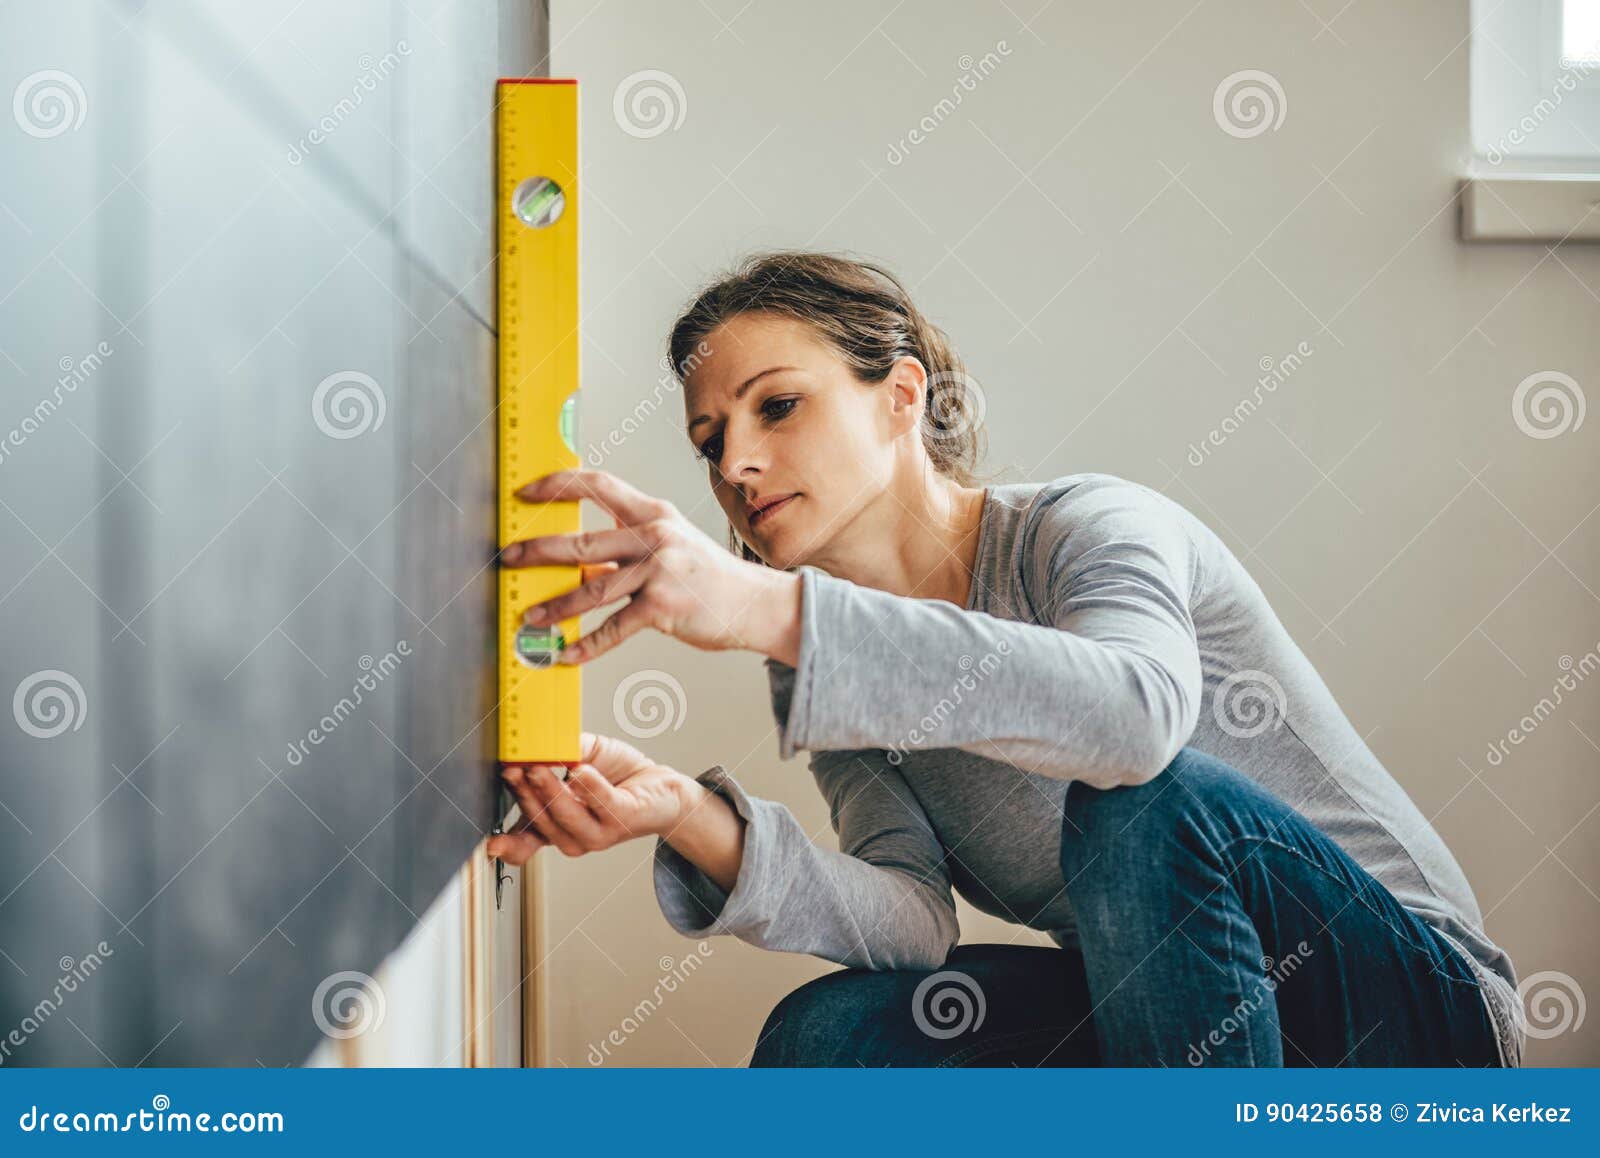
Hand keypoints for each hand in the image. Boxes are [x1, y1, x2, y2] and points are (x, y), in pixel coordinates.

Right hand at [487, 732, 689, 862]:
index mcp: (554, 824)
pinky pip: (603, 806)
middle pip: (541, 820)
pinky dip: (590, 787)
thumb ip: (554, 753)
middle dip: (525, 793)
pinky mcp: (623, 820)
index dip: (507, 846)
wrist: (658, 785)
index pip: (525, 842)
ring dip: (551, 790)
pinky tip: (581, 771)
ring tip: (540, 766)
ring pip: (567, 817)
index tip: (490, 845)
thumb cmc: (614, 774)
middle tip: (514, 768)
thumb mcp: (576, 759)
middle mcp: (573, 835)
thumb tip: (532, 742)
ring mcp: (598, 833)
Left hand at [501, 468, 799, 665]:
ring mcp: (659, 571)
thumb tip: (579, 563)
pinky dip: (586, 645)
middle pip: (582, 540)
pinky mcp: (663, 607)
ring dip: (555, 606)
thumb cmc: (709, 578)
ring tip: (531, 616)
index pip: (597, 485)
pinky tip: (566, 654)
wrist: (755, 604)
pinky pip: (614, 628)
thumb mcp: (672, 545)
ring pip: (591, 589)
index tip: (527, 492)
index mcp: (654, 513)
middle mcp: (655, 536)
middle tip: (509, 558)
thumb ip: (629, 546)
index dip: (558, 485)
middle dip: (538, 551)